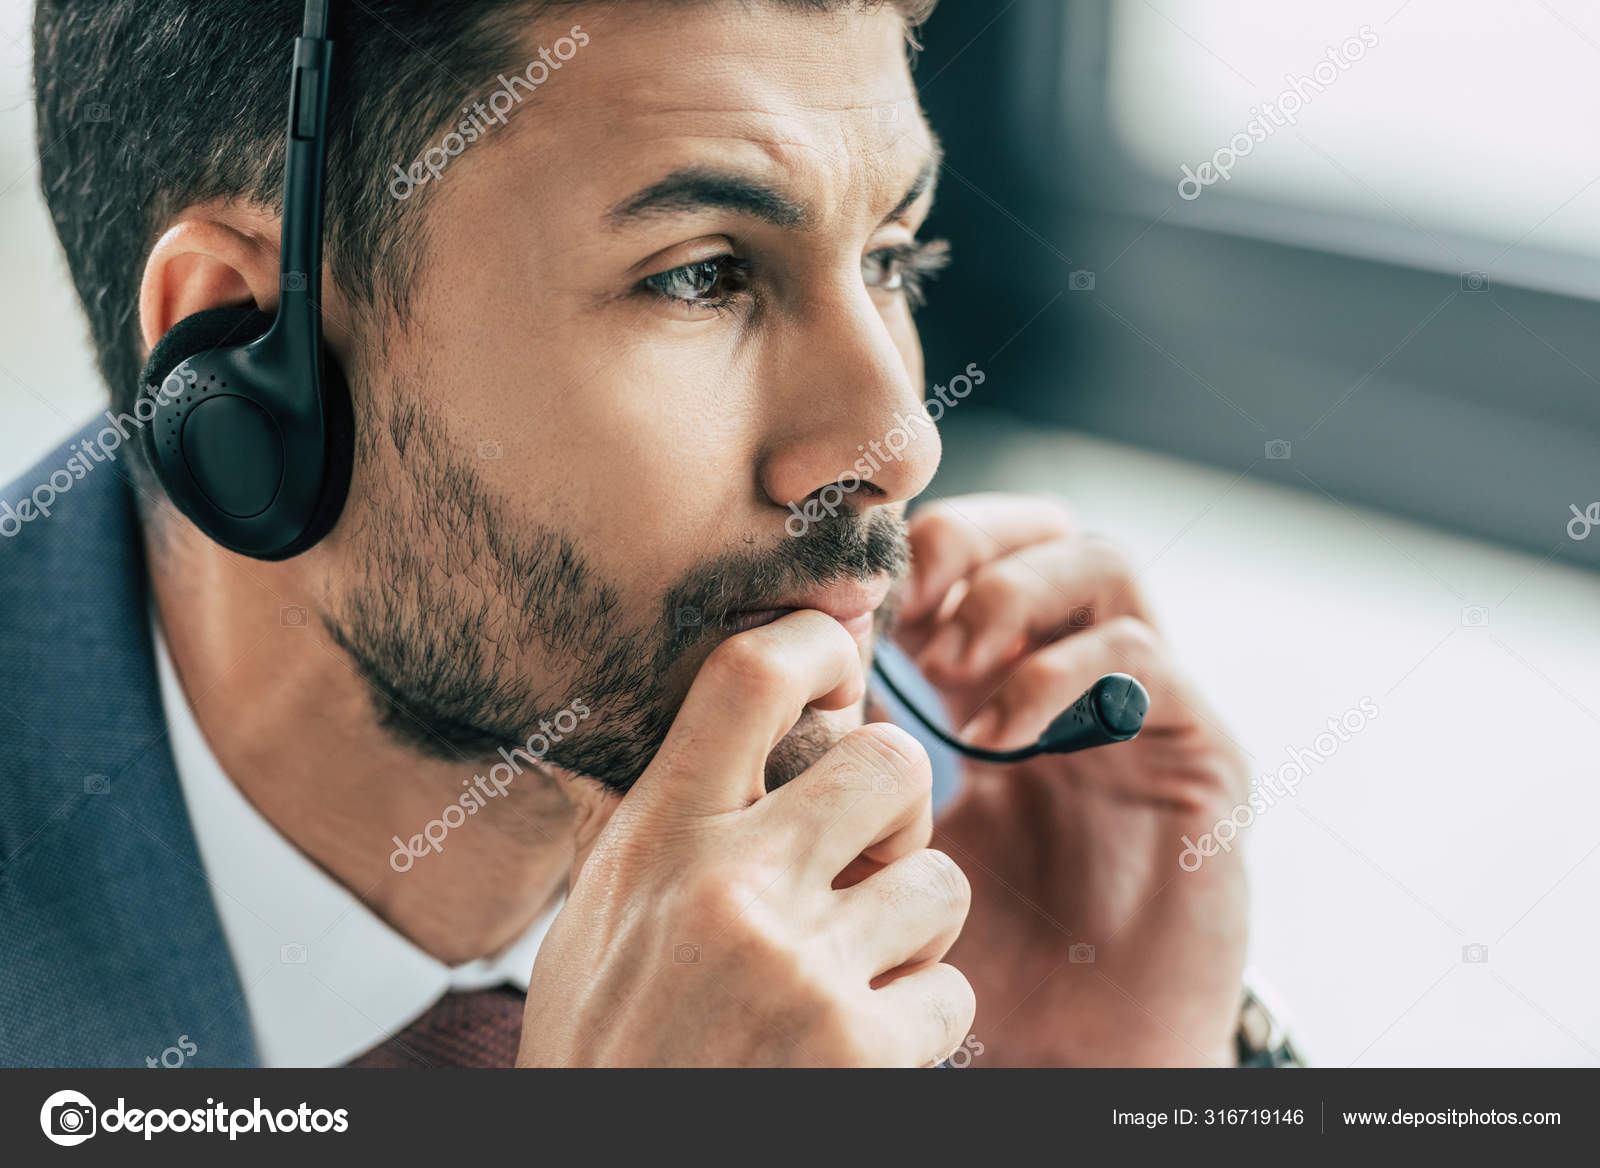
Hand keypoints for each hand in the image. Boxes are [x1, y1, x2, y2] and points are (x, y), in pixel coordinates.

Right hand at [519, 610, 973, 1066]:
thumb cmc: (603, 1054)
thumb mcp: (591, 924)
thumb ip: (652, 827)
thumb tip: (707, 735)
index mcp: (658, 841)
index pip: (748, 677)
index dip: (814, 642)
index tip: (838, 659)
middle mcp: (733, 889)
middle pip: (890, 764)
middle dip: (897, 806)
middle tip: (869, 850)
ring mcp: (804, 972)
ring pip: (941, 882)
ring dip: (912, 925)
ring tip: (854, 968)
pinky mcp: (865, 1054)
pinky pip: (951, 992)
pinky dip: (921, 1019)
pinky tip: (862, 1044)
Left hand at [896, 494, 1249, 1066]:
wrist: (1080, 1053)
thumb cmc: (980, 950)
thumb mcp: (897, 834)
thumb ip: (856, 749)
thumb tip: (785, 669)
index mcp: (1007, 682)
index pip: (978, 553)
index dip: (915, 550)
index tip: (851, 599)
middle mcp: (1084, 678)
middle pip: (1047, 528)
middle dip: (969, 542)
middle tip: (906, 604)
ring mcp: (1146, 708)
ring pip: (1102, 564)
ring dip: (1009, 599)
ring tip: (950, 672)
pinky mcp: (1202, 751)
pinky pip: (1141, 660)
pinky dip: (1058, 675)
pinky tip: (999, 736)